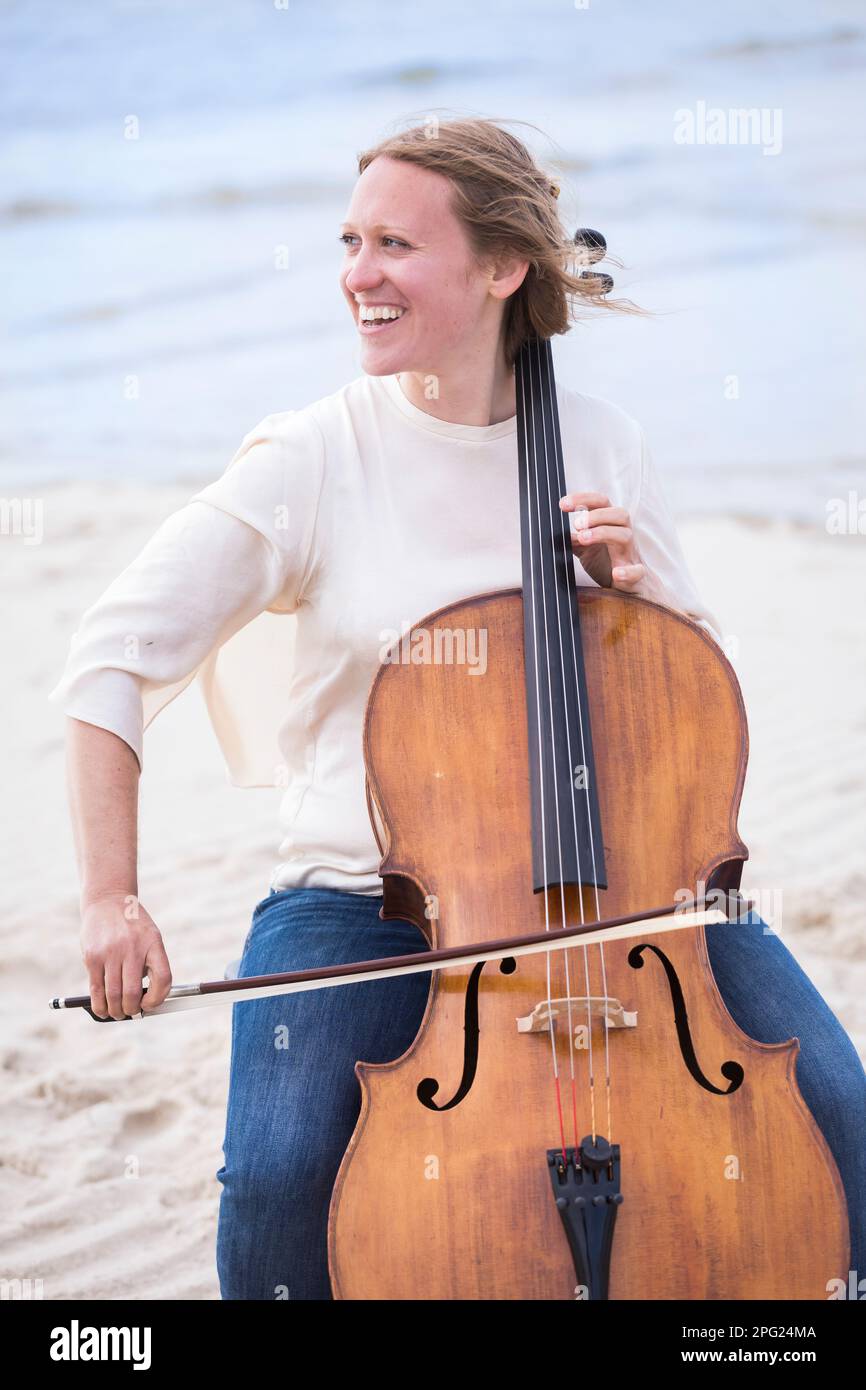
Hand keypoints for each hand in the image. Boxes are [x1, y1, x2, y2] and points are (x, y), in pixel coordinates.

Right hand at [80, 891, 172, 1020]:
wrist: (108, 901)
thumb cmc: (133, 927)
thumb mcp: (150, 938)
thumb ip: (150, 965)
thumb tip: (147, 1003)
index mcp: (153, 943)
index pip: (163, 979)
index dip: (158, 999)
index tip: (150, 1005)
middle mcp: (133, 948)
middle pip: (134, 992)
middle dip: (132, 1010)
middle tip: (131, 1013)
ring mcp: (111, 952)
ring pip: (114, 995)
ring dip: (116, 1011)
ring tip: (117, 1014)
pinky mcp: (92, 957)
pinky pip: (96, 989)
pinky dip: (99, 1005)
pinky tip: (102, 1010)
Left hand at [559, 491, 648, 593]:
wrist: (629, 586)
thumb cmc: (606, 562)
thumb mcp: (584, 548)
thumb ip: (572, 539)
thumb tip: (554, 533)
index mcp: (610, 525)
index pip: (601, 503)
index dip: (583, 499)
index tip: (562, 504)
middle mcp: (622, 535)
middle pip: (620, 514)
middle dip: (597, 515)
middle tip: (577, 524)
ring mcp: (630, 554)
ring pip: (626, 536)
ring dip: (603, 534)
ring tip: (583, 539)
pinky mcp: (635, 575)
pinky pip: (637, 571)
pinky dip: (628, 572)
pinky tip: (616, 573)